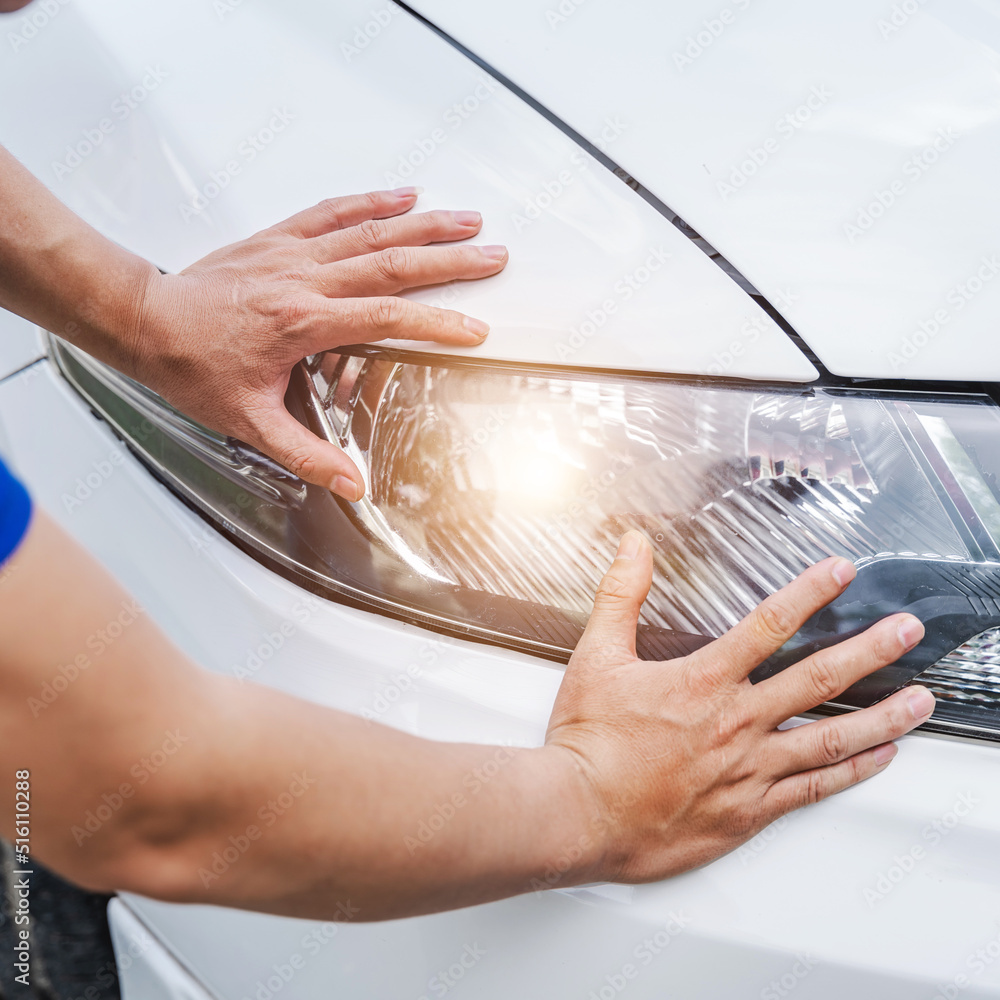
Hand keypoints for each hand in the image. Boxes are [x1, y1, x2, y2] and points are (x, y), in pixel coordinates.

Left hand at [125, 188, 506, 500]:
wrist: (146, 322)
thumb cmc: (192, 367)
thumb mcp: (249, 422)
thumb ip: (306, 454)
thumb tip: (351, 484)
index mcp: (301, 324)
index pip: (385, 319)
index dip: (434, 325)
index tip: (472, 331)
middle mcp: (302, 280)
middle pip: (391, 264)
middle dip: (448, 261)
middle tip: (493, 257)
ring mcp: (292, 253)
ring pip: (370, 231)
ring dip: (422, 225)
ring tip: (466, 221)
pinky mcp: (279, 238)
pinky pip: (332, 212)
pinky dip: (371, 201)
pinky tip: (403, 195)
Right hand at [546, 532, 934, 882]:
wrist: (580, 814)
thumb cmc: (589, 742)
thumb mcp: (597, 656)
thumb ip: (621, 594)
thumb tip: (635, 545)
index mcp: (704, 682)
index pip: (769, 625)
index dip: (810, 593)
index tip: (842, 572)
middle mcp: (737, 723)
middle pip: (819, 679)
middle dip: (871, 649)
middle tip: (907, 631)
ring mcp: (749, 770)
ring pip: (831, 738)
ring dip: (882, 716)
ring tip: (919, 700)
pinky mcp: (749, 811)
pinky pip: (813, 789)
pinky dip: (852, 771)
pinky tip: (879, 758)